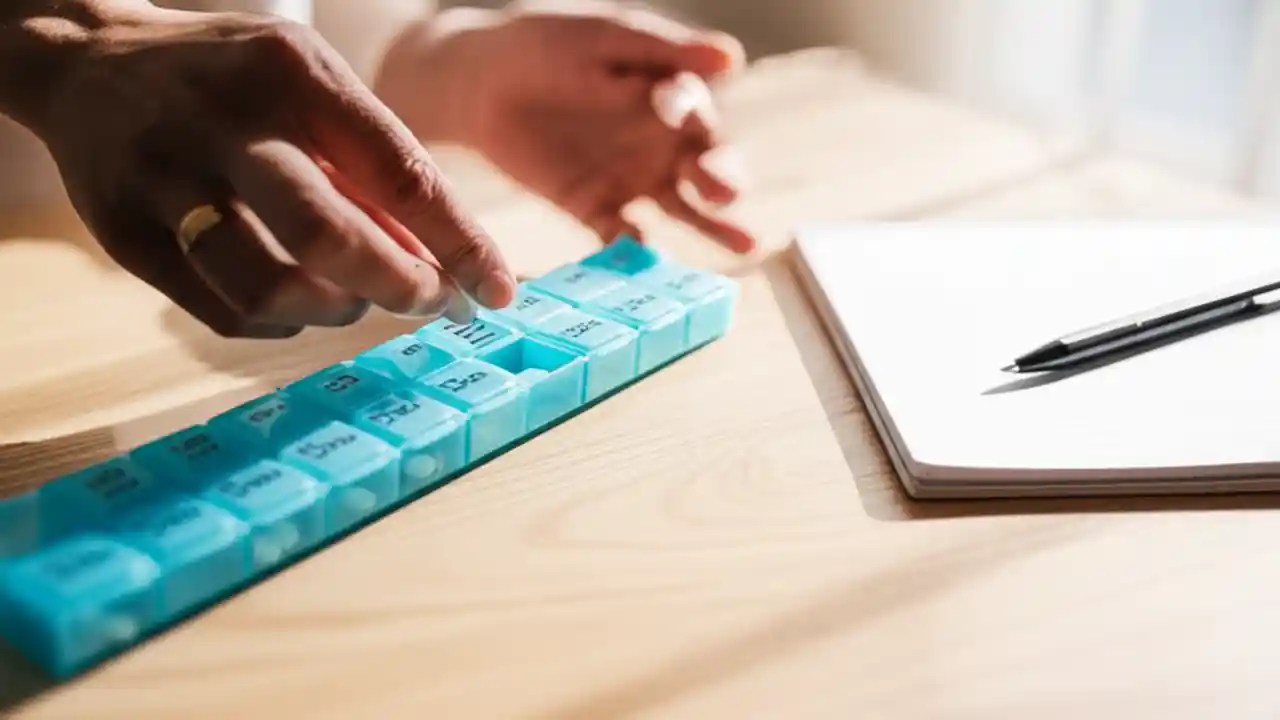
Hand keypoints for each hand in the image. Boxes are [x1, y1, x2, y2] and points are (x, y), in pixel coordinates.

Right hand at [22, 3, 513, 336]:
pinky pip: (227, 314)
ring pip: (270, 288)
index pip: (399, 171)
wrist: (90, 67)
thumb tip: (447, 264)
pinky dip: (284, 323)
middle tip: (428, 302)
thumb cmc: (236, 84)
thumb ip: (373, 168)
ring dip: (338, 312)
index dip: (459, 243)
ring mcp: (165, 184)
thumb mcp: (311, 88)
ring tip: (356, 299)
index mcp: (292, 74)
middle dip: (398, 286)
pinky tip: (300, 301)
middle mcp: (224, 125)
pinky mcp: (126, 240)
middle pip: (327, 236)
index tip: (497, 289)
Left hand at [375, 0, 754, 252]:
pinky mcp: (597, 208)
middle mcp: (662, 143)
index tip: (668, 112)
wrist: (477, 85)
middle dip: (722, 180)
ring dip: (713, 226)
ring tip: (748, 243)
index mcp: (672, 98)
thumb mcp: (603, 41)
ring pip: (685, 209)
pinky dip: (635, 249)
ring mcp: (633, 179)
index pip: (699, 115)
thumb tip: (732, 57)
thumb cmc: (545, 46)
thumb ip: (662, 52)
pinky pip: (624, 235)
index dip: (692, 117)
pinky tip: (643, 253)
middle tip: (722, 191)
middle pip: (708, 168)